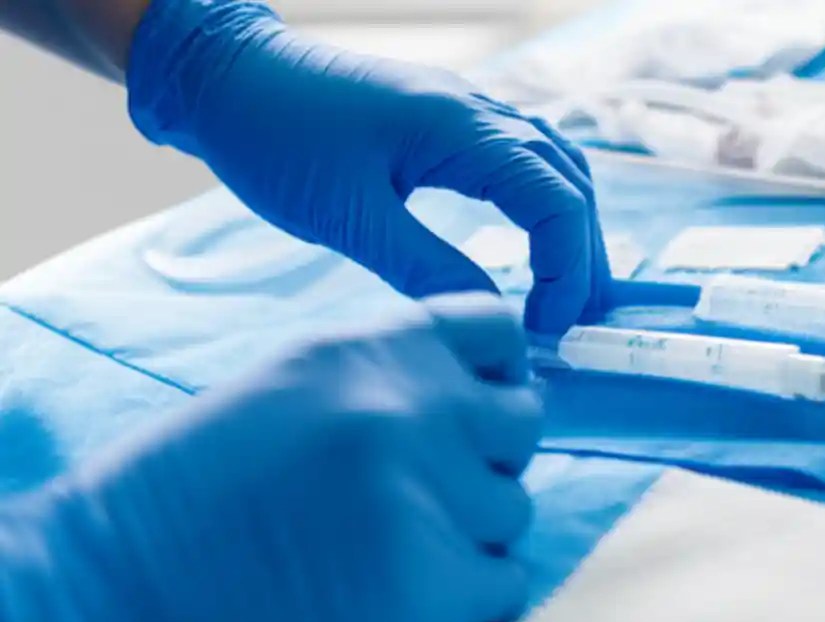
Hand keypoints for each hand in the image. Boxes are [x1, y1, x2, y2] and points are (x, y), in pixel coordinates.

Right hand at [0, 293, 540, 621]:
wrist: (107, 596)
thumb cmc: (180, 496)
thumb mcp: (284, 390)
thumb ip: (381, 379)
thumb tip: (469, 394)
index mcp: (367, 347)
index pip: (496, 329)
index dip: (495, 374)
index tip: (475, 409)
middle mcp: (412, 406)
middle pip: (521, 423)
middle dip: (485, 458)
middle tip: (426, 494)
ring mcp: (431, 492)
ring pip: (513, 507)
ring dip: (470, 532)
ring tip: (391, 552)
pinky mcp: (435, 582)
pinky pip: (504, 578)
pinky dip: (467, 594)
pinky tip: (403, 598)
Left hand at [126, 0, 609, 333]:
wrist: (226, 76)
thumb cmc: (277, 138)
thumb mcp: (348, 216)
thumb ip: (425, 268)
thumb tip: (488, 319)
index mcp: (460, 129)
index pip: (556, 199)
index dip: (567, 269)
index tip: (543, 328)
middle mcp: (479, 111)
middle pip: (570, 182)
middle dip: (583, 257)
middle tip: (572, 324)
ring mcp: (467, 110)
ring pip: (555, 166)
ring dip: (572, 229)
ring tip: (569, 292)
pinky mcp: (448, 121)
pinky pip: (525, 157)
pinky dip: (545, 203)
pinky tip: (536, 238)